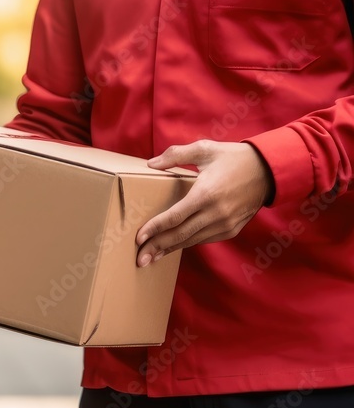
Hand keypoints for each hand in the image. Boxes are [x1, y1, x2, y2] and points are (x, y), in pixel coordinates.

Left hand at [136, 140, 272, 266]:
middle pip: (180, 235)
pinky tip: (172, 246)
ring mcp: (225, 224)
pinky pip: (203, 239)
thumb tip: (151, 163)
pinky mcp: (231, 230)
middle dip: (157, 247)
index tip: (138, 238)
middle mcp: (216, 213)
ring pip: (191, 241)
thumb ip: (176, 155)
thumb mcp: (205, 149)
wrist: (269, 170)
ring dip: (170, 249)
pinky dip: (186, 243)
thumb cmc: (233, 158)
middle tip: (140, 259)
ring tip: (151, 257)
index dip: (154, 229)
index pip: (174, 217)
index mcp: (206, 194)